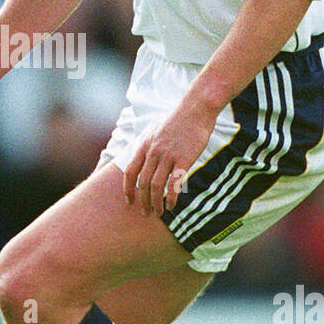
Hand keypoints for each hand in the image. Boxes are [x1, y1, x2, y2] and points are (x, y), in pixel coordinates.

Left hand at [123, 97, 218, 216]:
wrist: (196, 109)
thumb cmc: (178, 120)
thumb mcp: (156, 130)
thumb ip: (149, 146)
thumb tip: (145, 159)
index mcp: (145, 145)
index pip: (130, 172)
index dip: (128, 189)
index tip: (129, 202)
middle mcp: (153, 152)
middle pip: (142, 183)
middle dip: (141, 202)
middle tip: (144, 214)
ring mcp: (168, 156)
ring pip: (156, 186)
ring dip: (155, 203)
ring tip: (158, 213)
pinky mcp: (184, 159)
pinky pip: (174, 183)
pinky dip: (171, 197)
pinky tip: (172, 205)